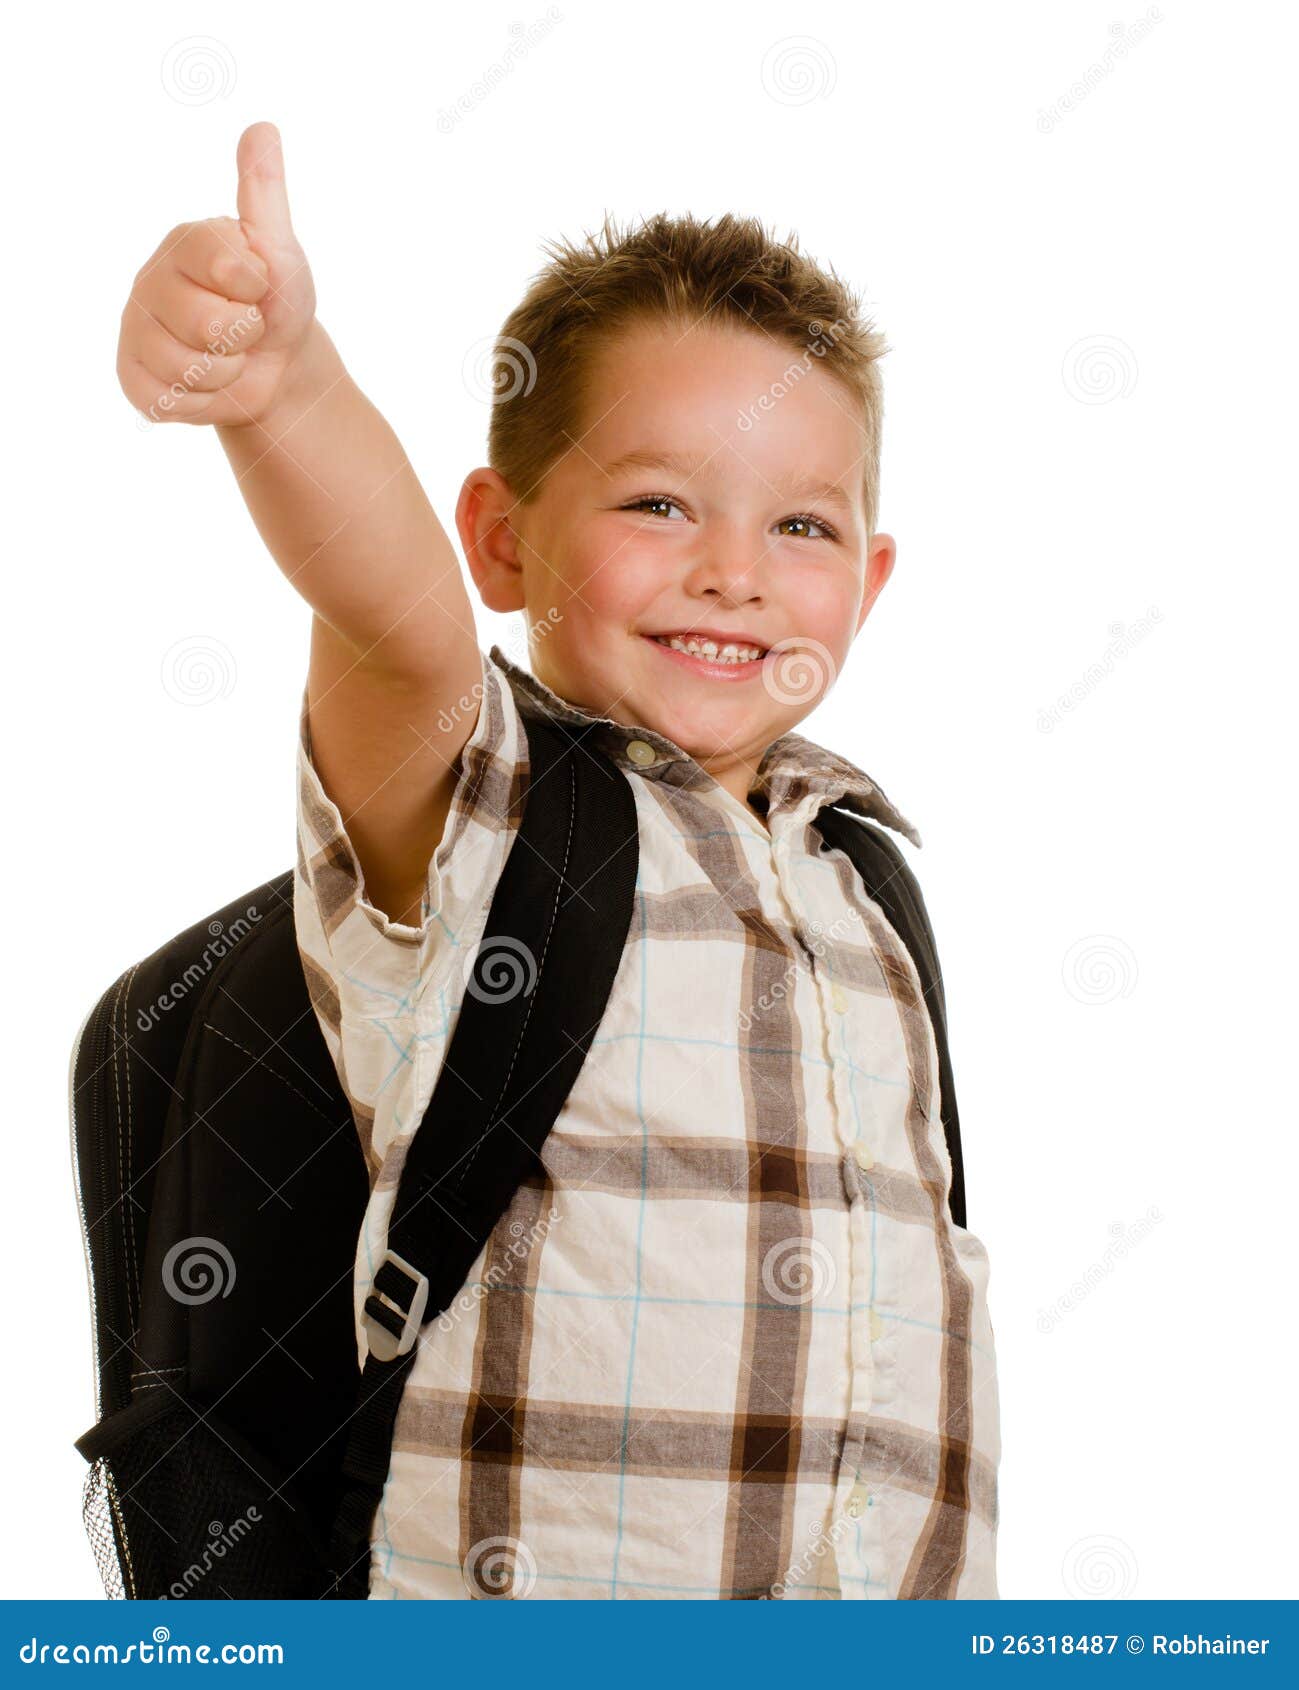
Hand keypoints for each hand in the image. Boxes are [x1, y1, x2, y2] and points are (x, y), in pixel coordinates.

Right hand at [117, 122, 318, 427]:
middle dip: (244, 335)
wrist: (276, 367)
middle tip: (243, 327)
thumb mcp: (279, 250)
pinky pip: (171, 400)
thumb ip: (264, 195)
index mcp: (184, 244)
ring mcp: (137, 330)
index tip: (257, 284)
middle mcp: (150, 281)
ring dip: (228, 373)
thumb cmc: (276, 302)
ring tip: (228, 356)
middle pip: (207, 324)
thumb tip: (262, 128)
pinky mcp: (134, 378)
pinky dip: (204, 402)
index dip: (254, 286)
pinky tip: (207, 383)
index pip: (225, 266)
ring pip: (191, 368)